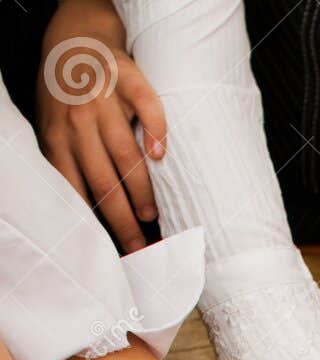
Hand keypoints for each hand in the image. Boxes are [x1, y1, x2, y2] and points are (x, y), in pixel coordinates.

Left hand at [37, 0, 164, 253]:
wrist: (74, 41)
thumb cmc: (66, 97)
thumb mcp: (55, 131)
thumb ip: (68, 166)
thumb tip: (90, 220)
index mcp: (59, 139)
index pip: (78, 191)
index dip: (97, 226)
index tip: (115, 253)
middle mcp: (79, 120)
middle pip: (104, 182)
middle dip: (123, 220)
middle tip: (140, 248)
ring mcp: (103, 98)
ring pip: (124, 152)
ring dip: (140, 189)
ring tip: (150, 215)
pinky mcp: (127, 76)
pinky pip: (146, 105)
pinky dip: (155, 129)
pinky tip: (160, 154)